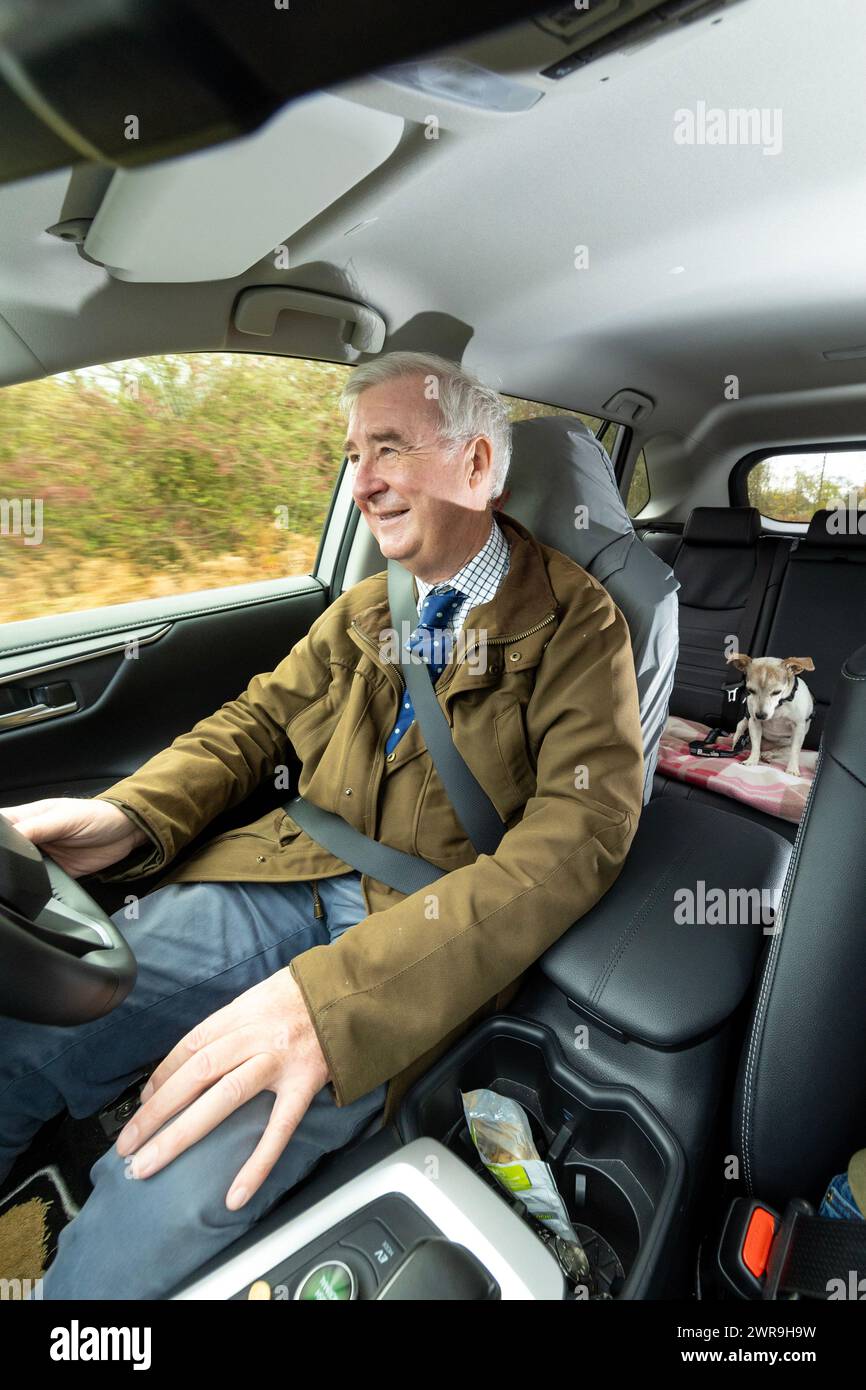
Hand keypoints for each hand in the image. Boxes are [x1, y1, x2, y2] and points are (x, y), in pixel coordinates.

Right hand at [0, 797, 148, 876]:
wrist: (127, 833)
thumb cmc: (97, 815)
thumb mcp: (64, 818)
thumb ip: (35, 828)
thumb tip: (8, 836)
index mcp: (28, 817)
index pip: (1, 827)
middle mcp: (31, 837)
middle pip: (6, 851)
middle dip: (5, 862)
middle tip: (8, 869)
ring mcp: (42, 856)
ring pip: (18, 869)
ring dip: (17, 876)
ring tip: (17, 879)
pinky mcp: (56, 874)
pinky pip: (38, 884)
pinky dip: (34, 888)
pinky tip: (32, 889)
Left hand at [114, 966, 329, 1209]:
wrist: (354, 991)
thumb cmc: (305, 996)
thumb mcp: (260, 995)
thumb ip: (231, 1023)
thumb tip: (194, 1057)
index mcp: (240, 1013)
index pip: (189, 1047)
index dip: (161, 1077)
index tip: (142, 1104)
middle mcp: (254, 1035)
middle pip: (195, 1074)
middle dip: (156, 1112)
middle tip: (128, 1145)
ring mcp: (279, 1060)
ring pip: (222, 1097)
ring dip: (181, 1133)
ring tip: (150, 1163)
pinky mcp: (306, 1083)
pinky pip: (279, 1128)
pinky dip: (256, 1163)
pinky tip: (235, 1193)